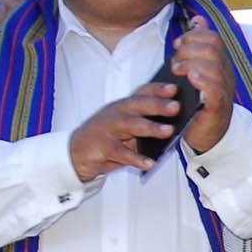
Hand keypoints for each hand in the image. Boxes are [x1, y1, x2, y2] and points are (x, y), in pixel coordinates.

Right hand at [66, 84, 182, 183]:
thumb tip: (175, 127)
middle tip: (176, 106)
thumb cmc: (106, 138)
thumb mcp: (126, 129)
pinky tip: (150, 163)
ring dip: (150, 128)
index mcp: (123, 106)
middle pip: (137, 106)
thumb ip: (146, 126)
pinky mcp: (101, 147)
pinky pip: (121, 153)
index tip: (174, 88)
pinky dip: (136, 159)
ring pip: (130, 126)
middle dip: (157, 105)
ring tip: (168, 131)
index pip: (141, 93)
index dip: (157, 89)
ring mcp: (106, 129)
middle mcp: (115, 114)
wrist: (75, 153)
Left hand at [169, 27, 237, 152]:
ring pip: (214, 66)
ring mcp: (225, 91)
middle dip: (189, 49)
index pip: (213, 39)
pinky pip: (216, 90)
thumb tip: (199, 20)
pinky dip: (203, 81)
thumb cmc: (197, 102)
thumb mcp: (195, 69)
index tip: (176, 45)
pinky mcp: (219, 108)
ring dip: (191, 63)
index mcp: (221, 64)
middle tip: (174, 61)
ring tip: (177, 70)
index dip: (193, 36)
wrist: (205, 135)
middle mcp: (226, 75)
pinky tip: (191, 79)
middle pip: (213, 49)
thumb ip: (196, 46)